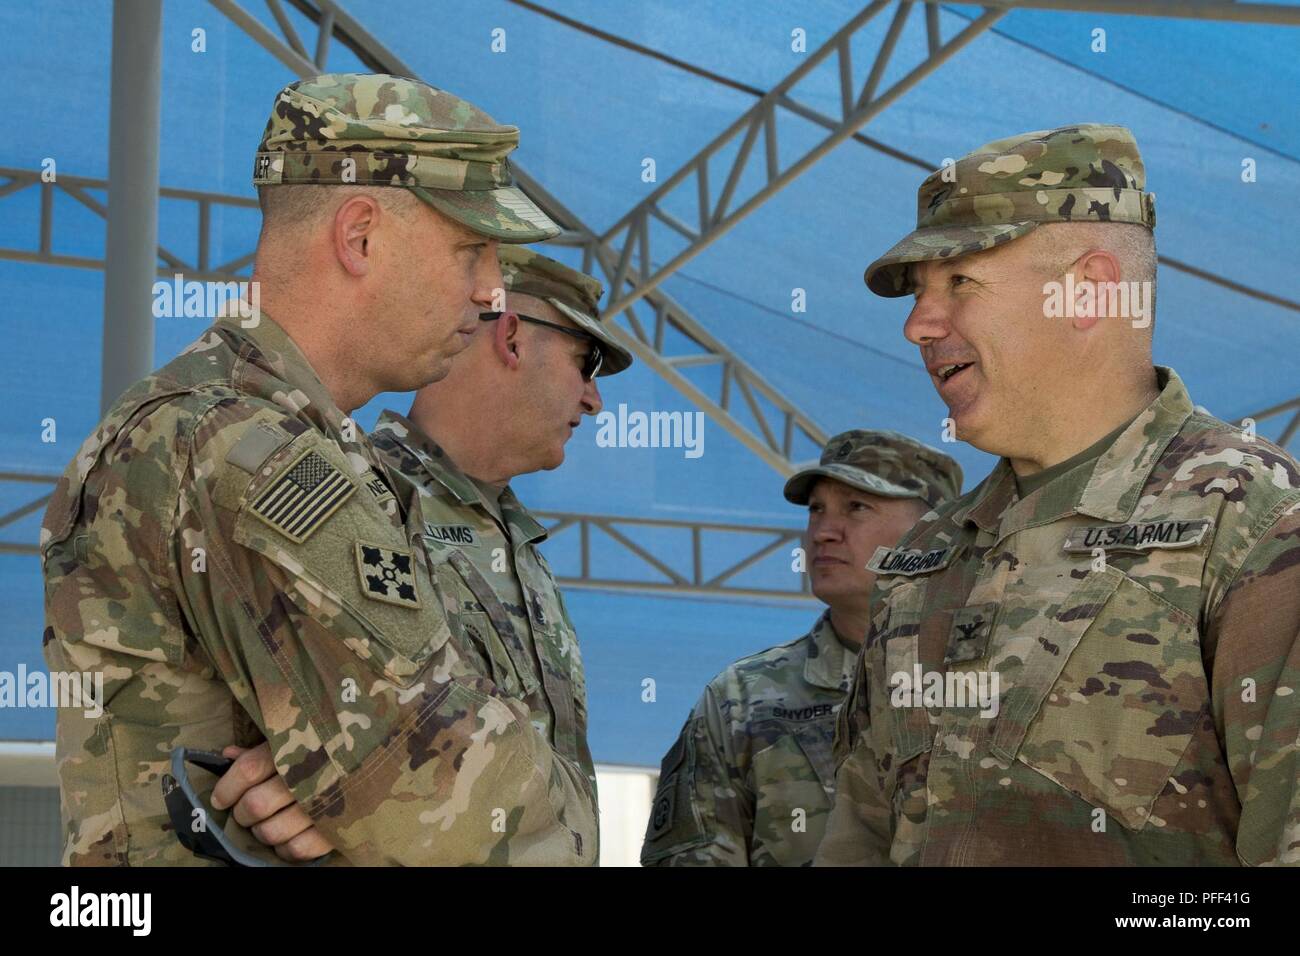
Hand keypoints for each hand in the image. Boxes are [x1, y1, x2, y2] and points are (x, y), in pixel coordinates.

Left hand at [209, 742, 333, 861]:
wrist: (388, 752)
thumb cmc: (335, 741)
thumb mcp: (300, 734)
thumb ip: (264, 747)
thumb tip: (226, 756)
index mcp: (298, 745)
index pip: (249, 770)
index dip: (227, 787)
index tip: (219, 798)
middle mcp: (311, 774)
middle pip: (257, 804)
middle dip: (243, 813)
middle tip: (245, 812)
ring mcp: (326, 803)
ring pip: (273, 831)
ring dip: (262, 833)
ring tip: (265, 826)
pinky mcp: (340, 826)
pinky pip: (299, 849)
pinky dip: (285, 849)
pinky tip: (285, 840)